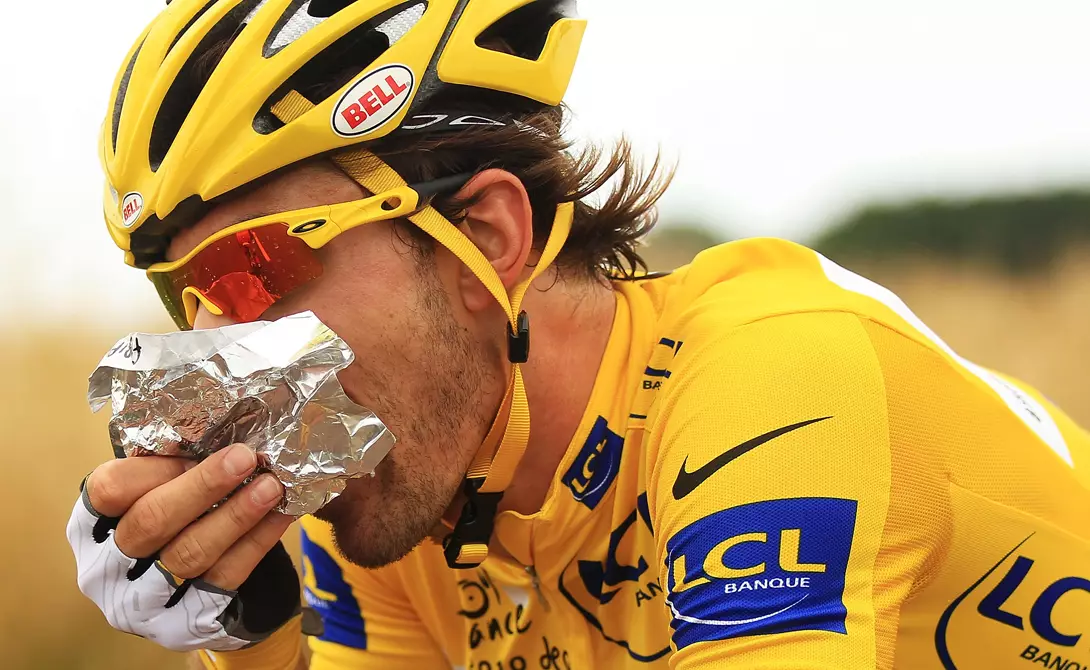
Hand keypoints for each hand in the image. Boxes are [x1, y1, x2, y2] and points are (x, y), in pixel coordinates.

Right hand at [67, 444, 300, 651]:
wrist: (188, 596)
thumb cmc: (171, 524)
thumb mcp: (154, 496)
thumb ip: (168, 471)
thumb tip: (221, 430)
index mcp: (90, 525)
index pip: (111, 488)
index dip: (159, 466)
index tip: (204, 447)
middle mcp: (106, 568)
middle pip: (152, 521)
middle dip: (203, 485)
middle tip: (246, 457)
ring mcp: (143, 601)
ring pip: (190, 553)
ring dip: (236, 514)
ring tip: (271, 486)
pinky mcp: (184, 624)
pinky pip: (225, 577)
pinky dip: (256, 542)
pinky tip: (280, 516)